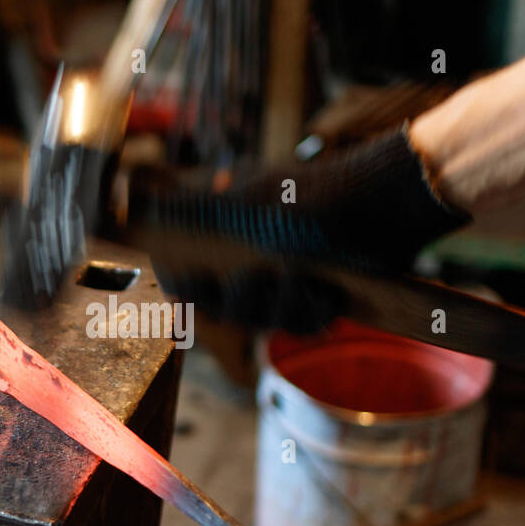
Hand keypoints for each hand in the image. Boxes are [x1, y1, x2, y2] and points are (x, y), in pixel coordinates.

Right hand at [127, 126, 470, 332]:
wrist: (388, 210)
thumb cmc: (316, 200)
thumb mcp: (246, 206)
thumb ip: (190, 213)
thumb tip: (136, 201)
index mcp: (228, 231)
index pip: (186, 271)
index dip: (185, 285)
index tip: (191, 288)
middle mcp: (254, 256)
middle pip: (225, 306)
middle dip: (247, 299)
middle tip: (264, 277)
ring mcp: (286, 278)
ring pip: (264, 321)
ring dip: (285, 306)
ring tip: (308, 281)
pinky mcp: (317, 296)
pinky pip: (300, 325)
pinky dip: (313, 313)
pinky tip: (328, 295)